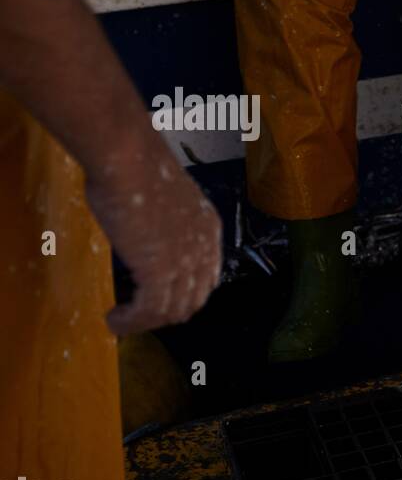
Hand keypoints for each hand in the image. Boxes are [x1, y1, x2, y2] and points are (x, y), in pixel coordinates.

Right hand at [85, 138, 222, 334]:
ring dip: (145, 322)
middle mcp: (205, 248)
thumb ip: (159, 219)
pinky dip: (132, 322)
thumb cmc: (134, 165)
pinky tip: (114, 320)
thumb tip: (140, 230)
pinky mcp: (161, 272)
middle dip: (167, 312)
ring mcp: (185, 262)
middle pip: (193, 299)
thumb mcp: (159, 197)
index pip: (206, 276)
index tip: (159, 299)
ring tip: (121, 321)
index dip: (184, 292)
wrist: (128, 157)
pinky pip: (150, 311)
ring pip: (172, 310)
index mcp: (209, 228)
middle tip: (139, 316)